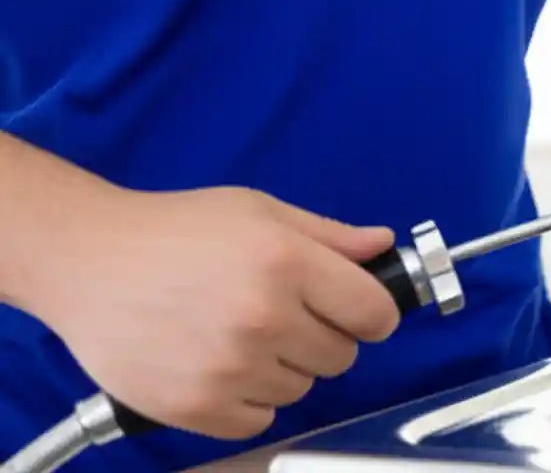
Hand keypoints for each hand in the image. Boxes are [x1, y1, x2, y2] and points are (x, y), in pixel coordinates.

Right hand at [25, 186, 399, 439]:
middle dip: (323, 335)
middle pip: (342, 356)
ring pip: (302, 388)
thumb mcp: (260, 211)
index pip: (375, 314)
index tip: (355, 310)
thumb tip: (383, 245)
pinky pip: (260, 419)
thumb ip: (329, 235)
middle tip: (281, 312)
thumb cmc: (174, 231)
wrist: (87, 261)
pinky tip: (219, 363)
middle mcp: (263, 318)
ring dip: (283, 367)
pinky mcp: (196, 407)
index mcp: (287, 263)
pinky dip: (248, 399)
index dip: (372, 312)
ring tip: (238, 332)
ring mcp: (229, 368)